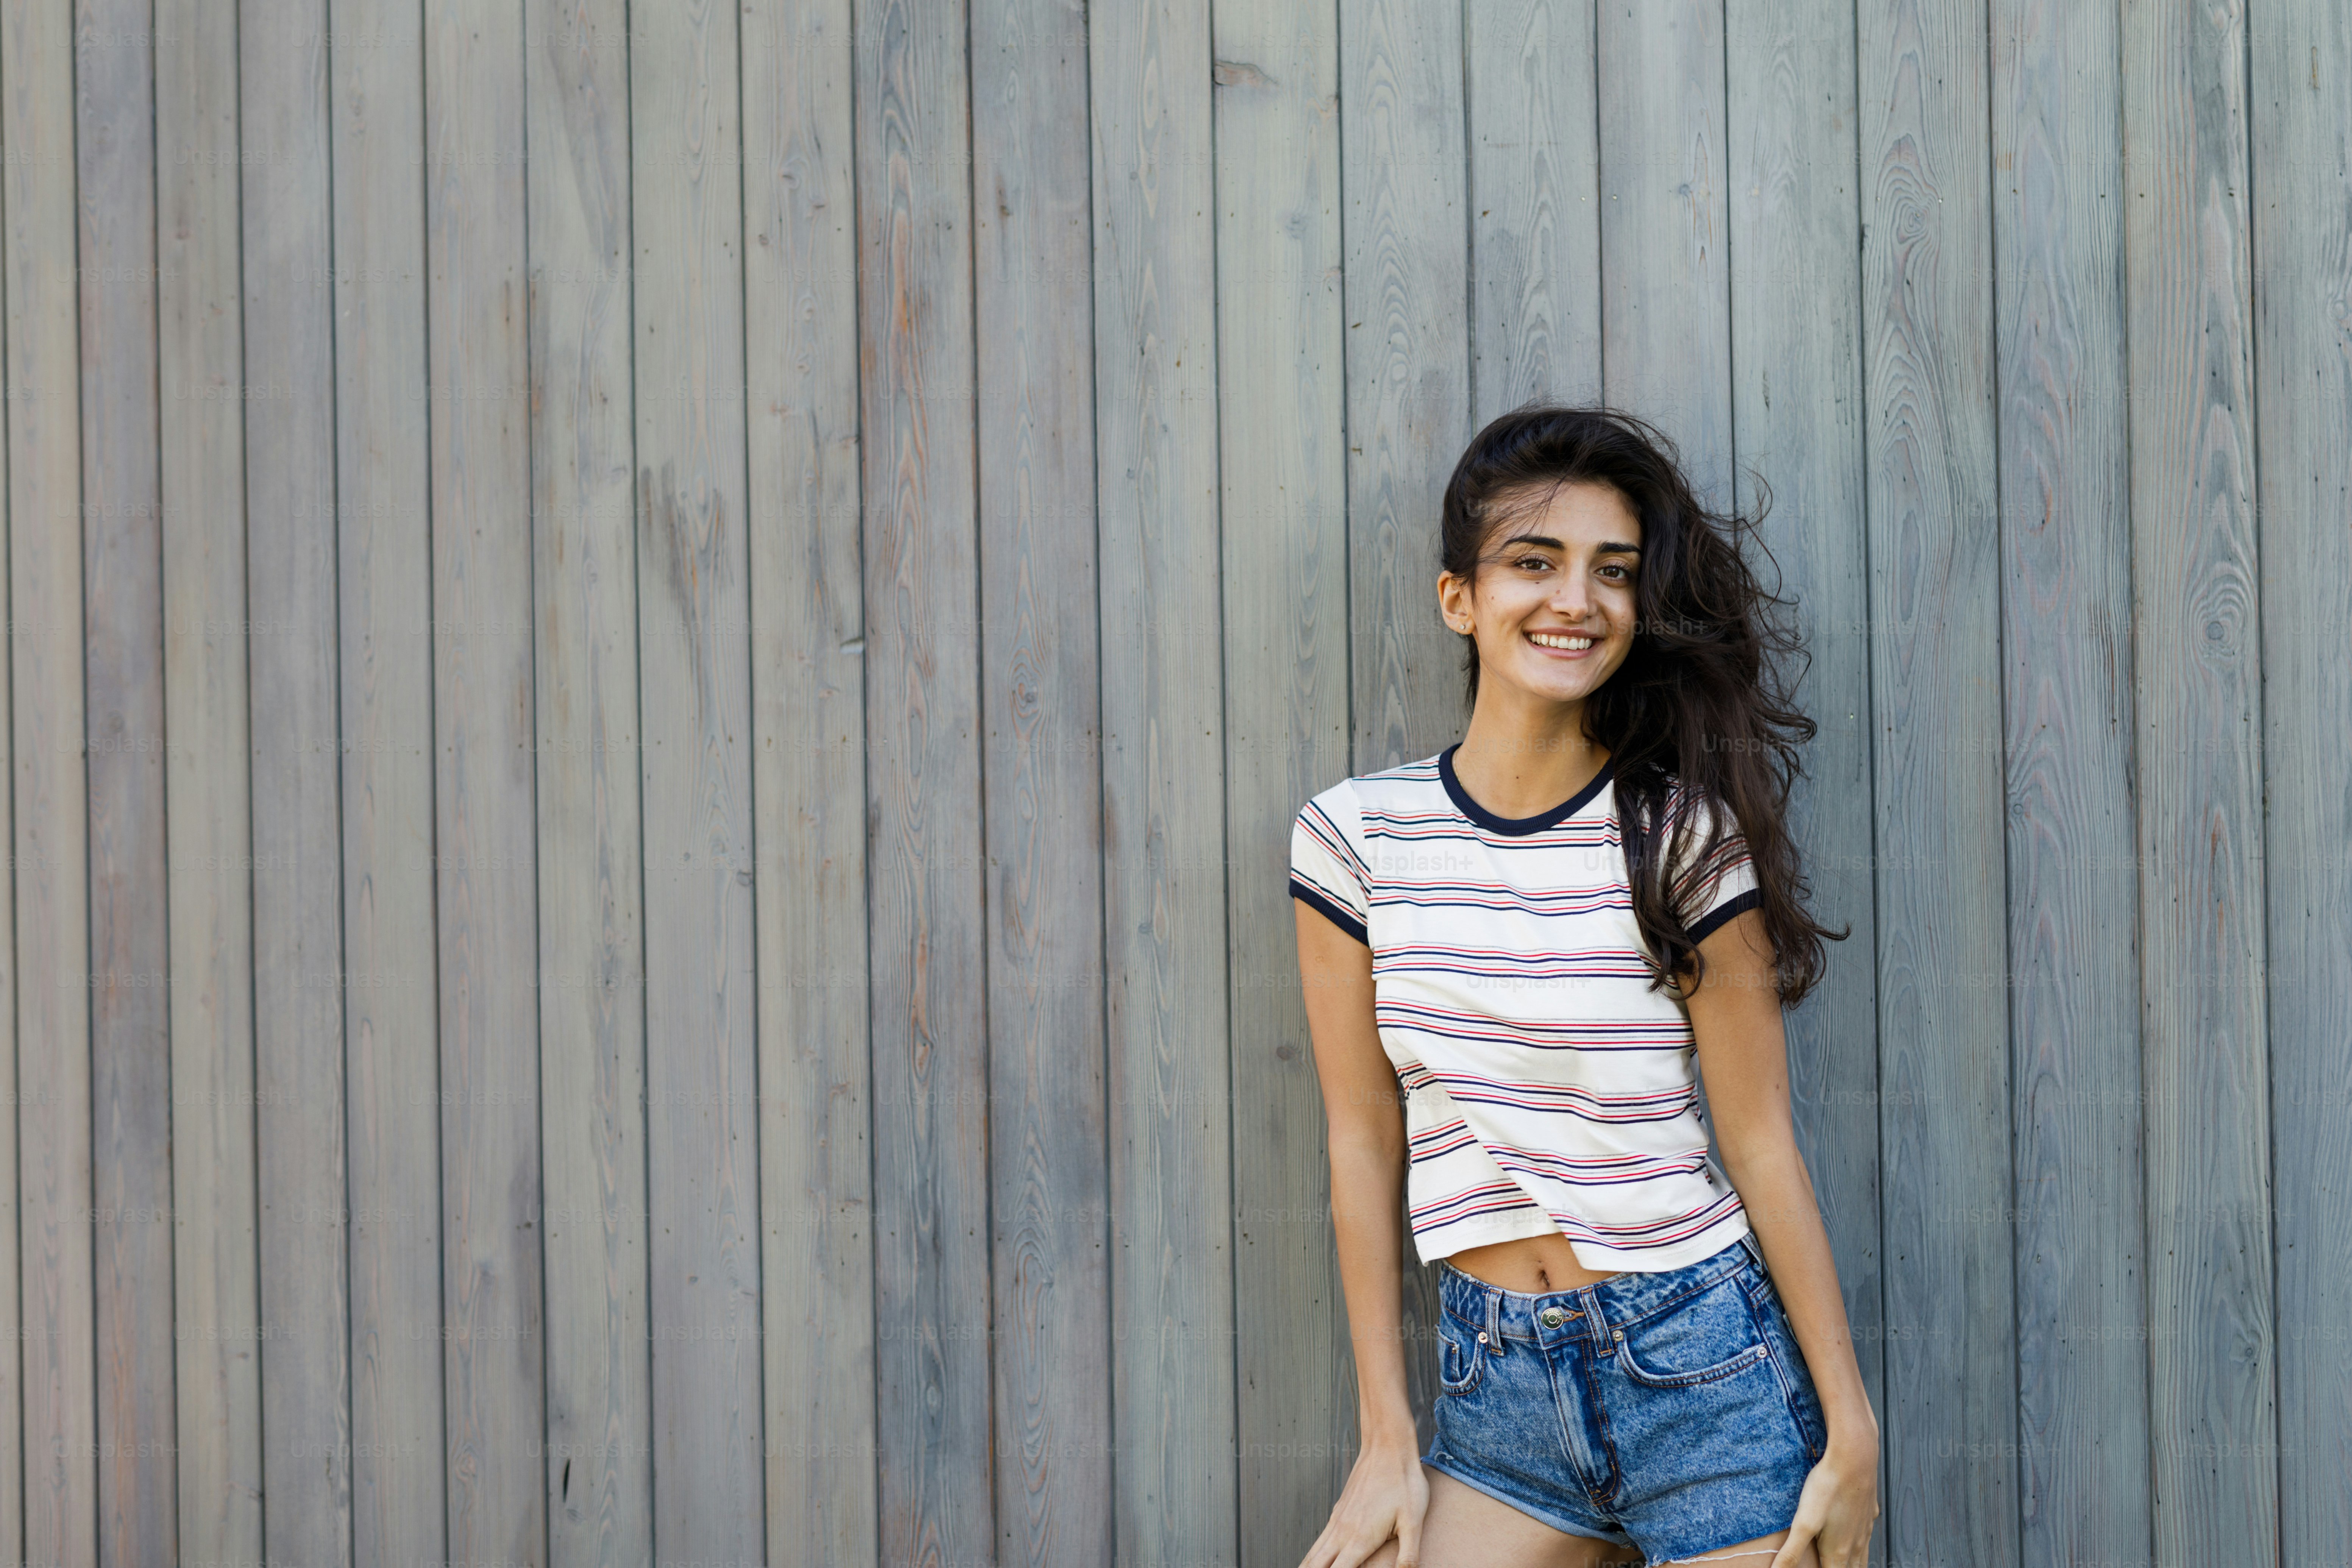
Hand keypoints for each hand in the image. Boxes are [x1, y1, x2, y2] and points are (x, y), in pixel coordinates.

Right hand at [1299, 1434, 1429, 1567]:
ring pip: (1313, 1553)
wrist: (1388, 1446)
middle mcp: (1342, 1531)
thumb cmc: (1404, 1482)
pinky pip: (1320, 1540)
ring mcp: (1338, 1520)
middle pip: (1315, 1566)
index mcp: (1359, 1538)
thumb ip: (1408, 1554)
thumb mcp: (1413, 1520)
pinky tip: (1313, 1560)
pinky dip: (1312, 1556)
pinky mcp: (1339, 1511)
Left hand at [1769, 1432, 1878, 1567]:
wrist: (1854, 1458)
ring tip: (1842, 1564)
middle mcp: (1856, 1544)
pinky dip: (1859, 1545)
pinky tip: (1853, 1538)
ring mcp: (1864, 1529)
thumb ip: (1791, 1553)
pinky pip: (1865, 1536)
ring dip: (1852, 1565)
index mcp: (1839, 1552)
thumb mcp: (1803, 1523)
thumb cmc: (1828, 1489)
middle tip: (1825, 1565)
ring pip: (1862, 1557)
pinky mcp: (1868, 1513)